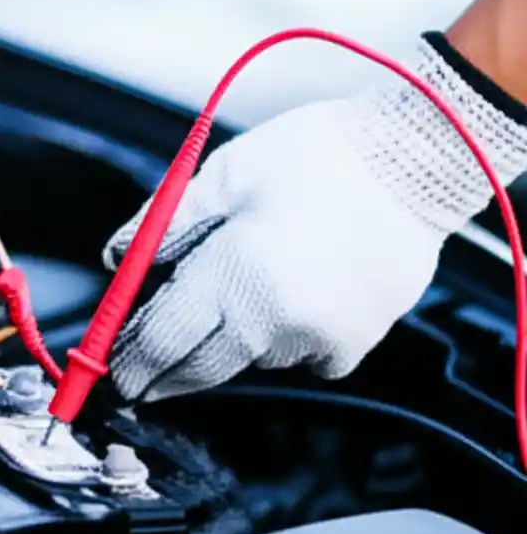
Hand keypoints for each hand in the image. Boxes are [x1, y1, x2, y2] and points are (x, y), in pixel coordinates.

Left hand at [104, 33, 526, 402]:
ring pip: (249, 360)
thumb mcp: (225, 173)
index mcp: (231, 274)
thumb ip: (163, 224)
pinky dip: (286, 341)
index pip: (161, 340)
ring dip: (229, 344)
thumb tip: (117, 257)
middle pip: (199, 368)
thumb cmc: (318, 155)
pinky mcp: (354, 344)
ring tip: (236, 298)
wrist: (419, 159)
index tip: (113, 371)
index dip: (131, 360)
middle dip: (164, 374)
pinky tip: (293, 300)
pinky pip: (301, 358)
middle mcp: (271, 319)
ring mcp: (316, 338)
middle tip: (143, 378)